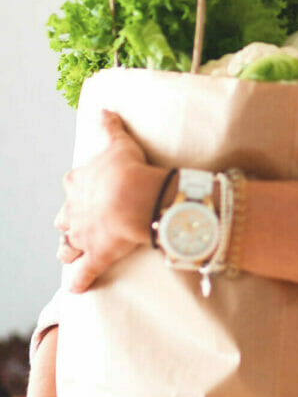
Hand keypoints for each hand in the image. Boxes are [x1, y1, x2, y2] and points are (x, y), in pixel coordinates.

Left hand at [54, 110, 157, 292]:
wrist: (133, 196)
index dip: (80, 187)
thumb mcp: (116, 142)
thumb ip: (108, 126)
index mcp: (78, 183)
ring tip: (73, 253)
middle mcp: (74, 212)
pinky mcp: (96, 256)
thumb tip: (103, 109)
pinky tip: (77, 288)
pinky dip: (79, 281)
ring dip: (69, 250)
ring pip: (67, 247)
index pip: (72, 184)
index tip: (89, 188)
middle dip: (70, 222)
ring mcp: (83, 236)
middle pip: (64, 220)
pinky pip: (83, 273)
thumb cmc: (126, 168)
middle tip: (80, 223)